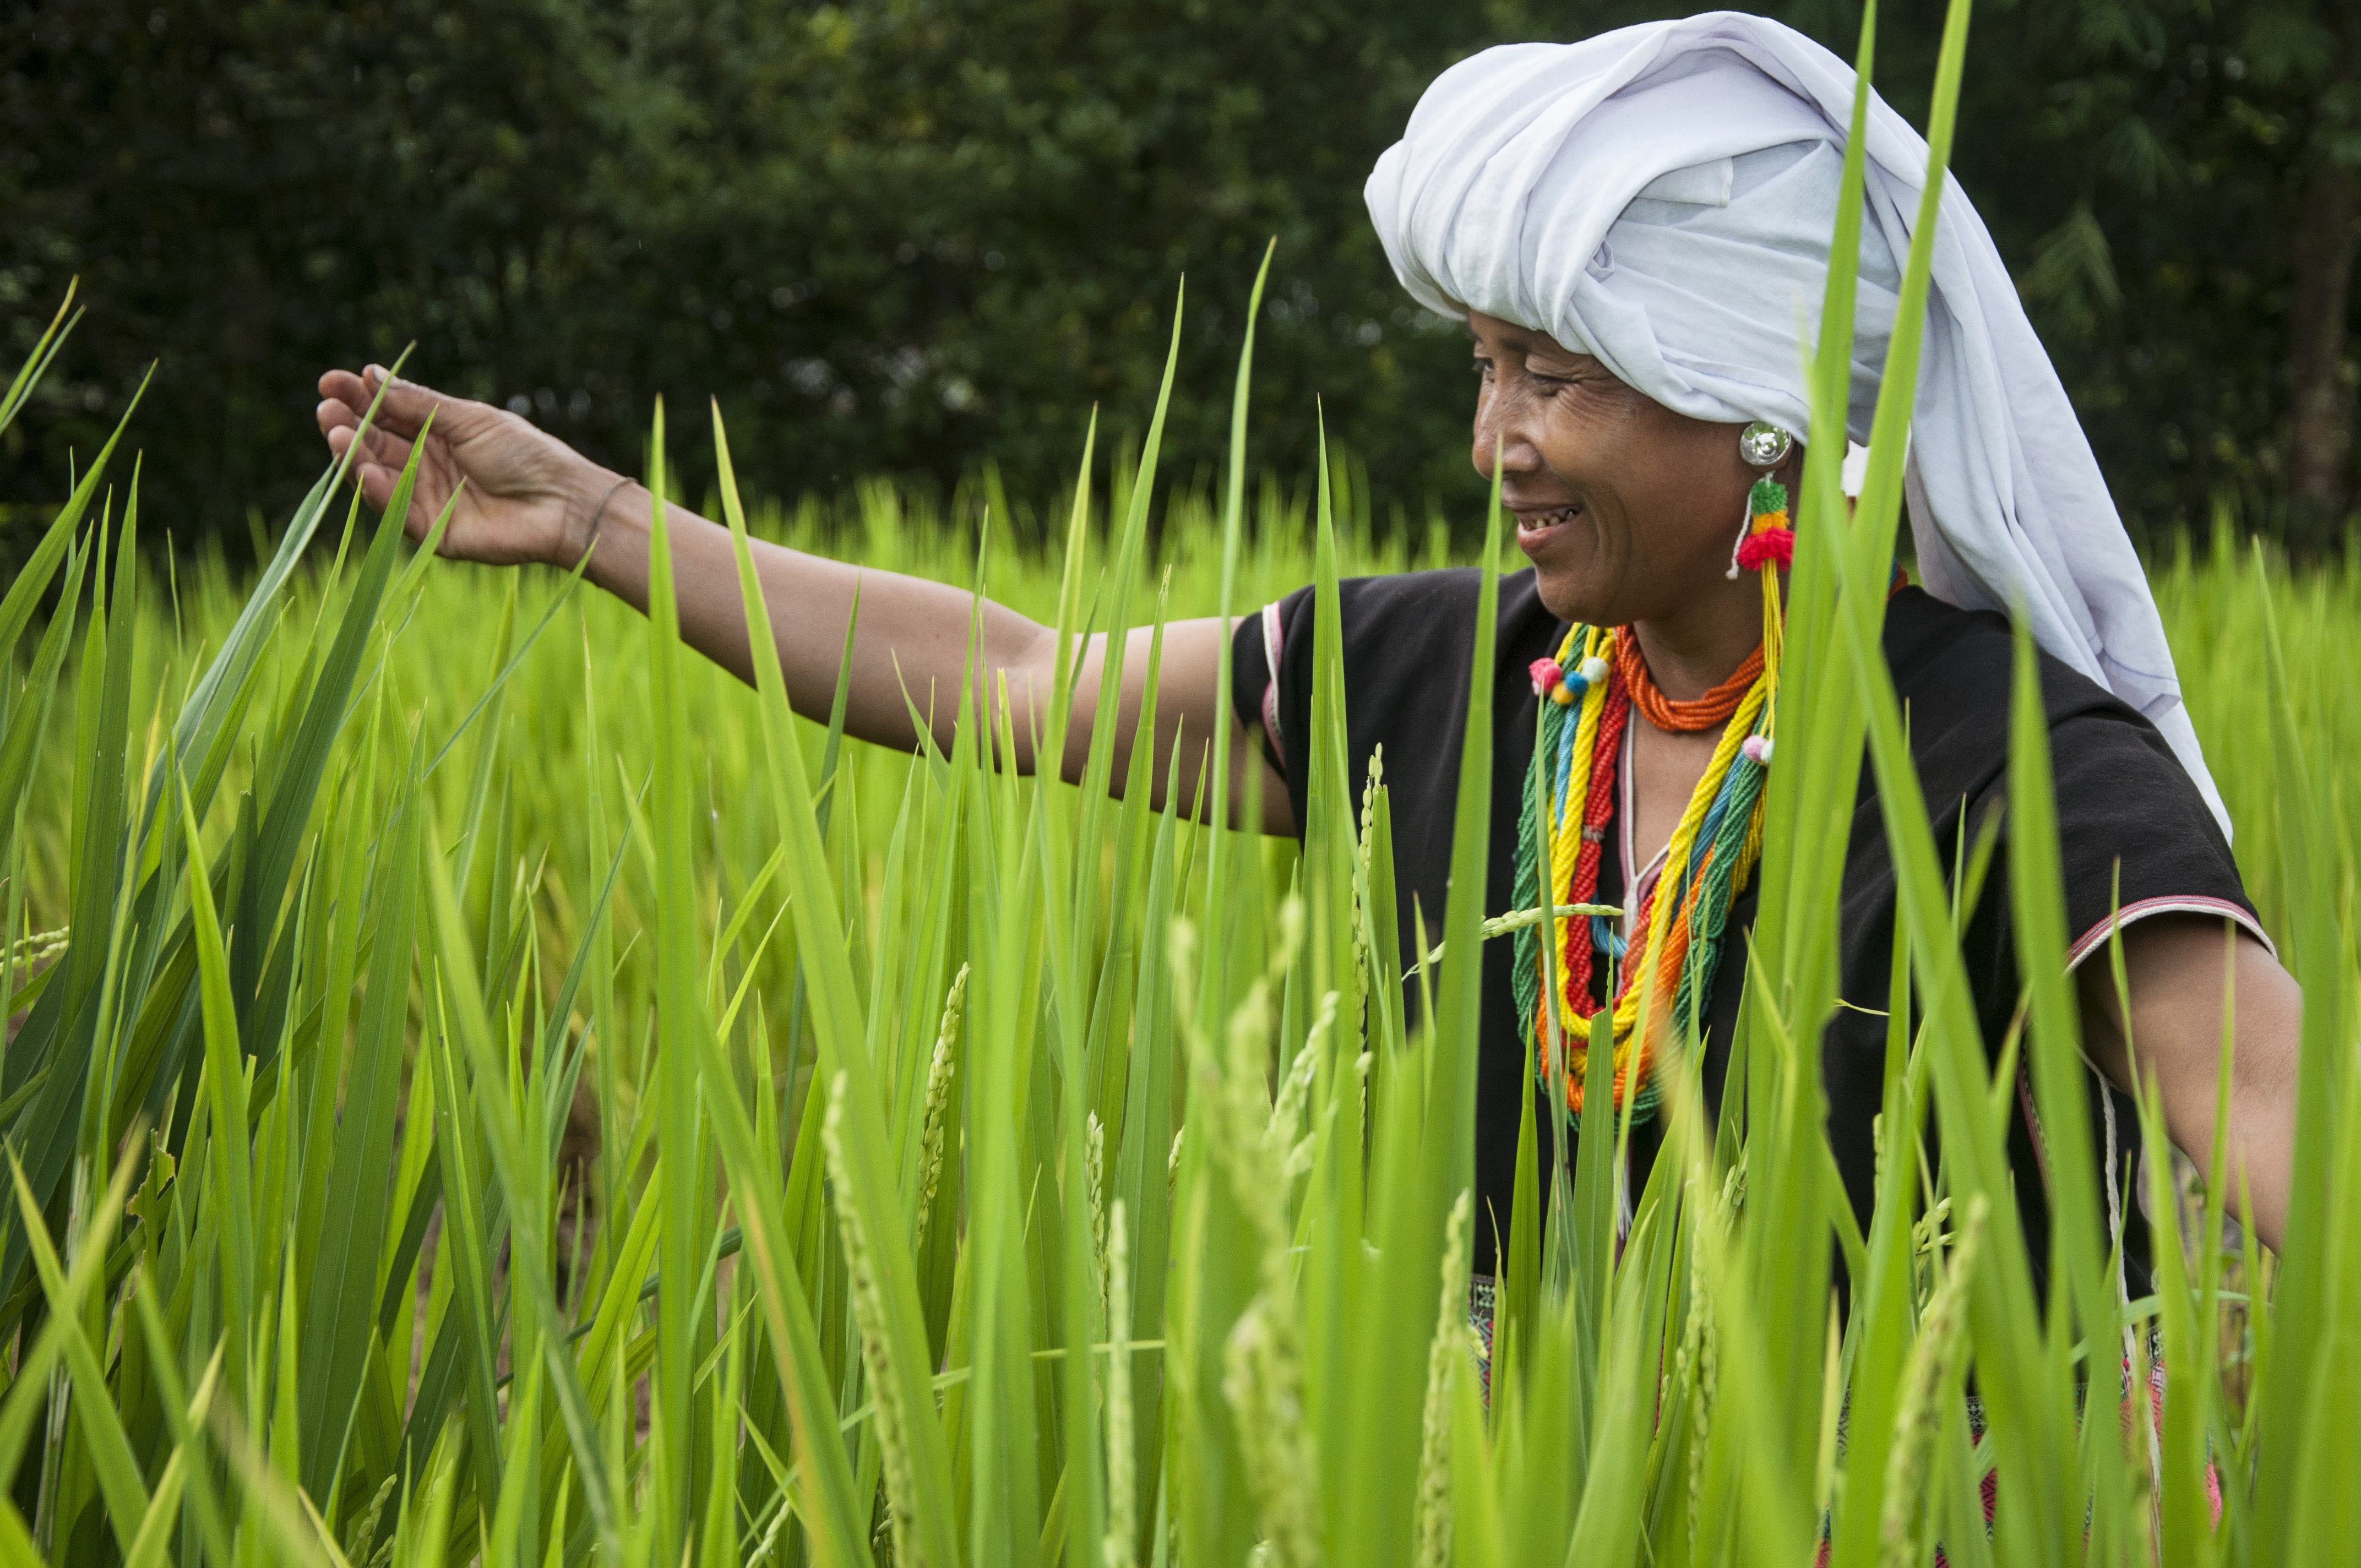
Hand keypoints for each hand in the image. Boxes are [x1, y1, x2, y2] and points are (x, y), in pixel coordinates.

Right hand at [314, 366, 620, 567]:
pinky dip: (378, 492)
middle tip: (325, 408)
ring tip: (337, 434)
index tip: (329, 381)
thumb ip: (420, 403)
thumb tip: (371, 373)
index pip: (388, 414)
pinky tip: (364, 469)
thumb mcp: (470, 419)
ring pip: (379, 478)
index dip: (358, 398)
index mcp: (440, 434)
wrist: (563, 503)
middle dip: (348, 425)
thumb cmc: (527, 455)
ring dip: (354, 456)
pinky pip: (397, 512)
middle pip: (376, 445)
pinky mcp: (433, 533)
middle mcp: (428, 466)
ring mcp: (428, 500)